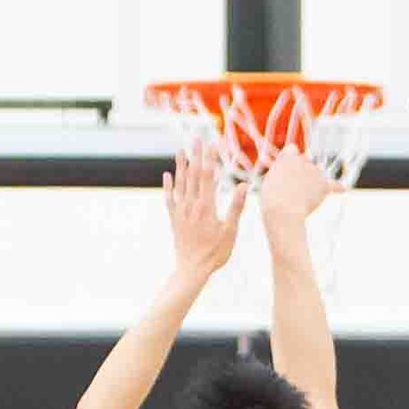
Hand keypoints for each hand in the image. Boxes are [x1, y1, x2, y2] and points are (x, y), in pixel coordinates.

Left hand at [161, 141, 239, 279]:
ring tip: (180, 151)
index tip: (212, 143)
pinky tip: (167, 176)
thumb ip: (235, 207)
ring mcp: (180, 212)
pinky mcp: (174, 219)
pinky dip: (168, 186)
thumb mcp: (230, 231)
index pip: (207, 176)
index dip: (210, 158)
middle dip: (195, 155)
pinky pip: (169, 198)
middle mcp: (190, 205)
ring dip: (180, 166)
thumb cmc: (215, 253)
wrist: (192, 270)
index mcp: (206, 206)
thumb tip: (242, 185)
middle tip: (196, 138)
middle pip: (192, 175)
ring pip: (179, 184)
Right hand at [256, 146, 336, 229]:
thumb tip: (289, 159)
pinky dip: (337, 188)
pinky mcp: (323, 185)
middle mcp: (303, 160)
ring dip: (311, 184)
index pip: (292, 150)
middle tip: (289, 190)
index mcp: (288, 156)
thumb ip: (279, 168)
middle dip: (300, 173)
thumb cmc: (272, 197)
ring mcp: (315, 172)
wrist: (283, 210)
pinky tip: (342, 189)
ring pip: (315, 176)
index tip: (286, 170)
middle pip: (305, 164)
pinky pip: (334, 185)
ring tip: (298, 198)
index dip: (289, 160)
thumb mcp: (269, 178)